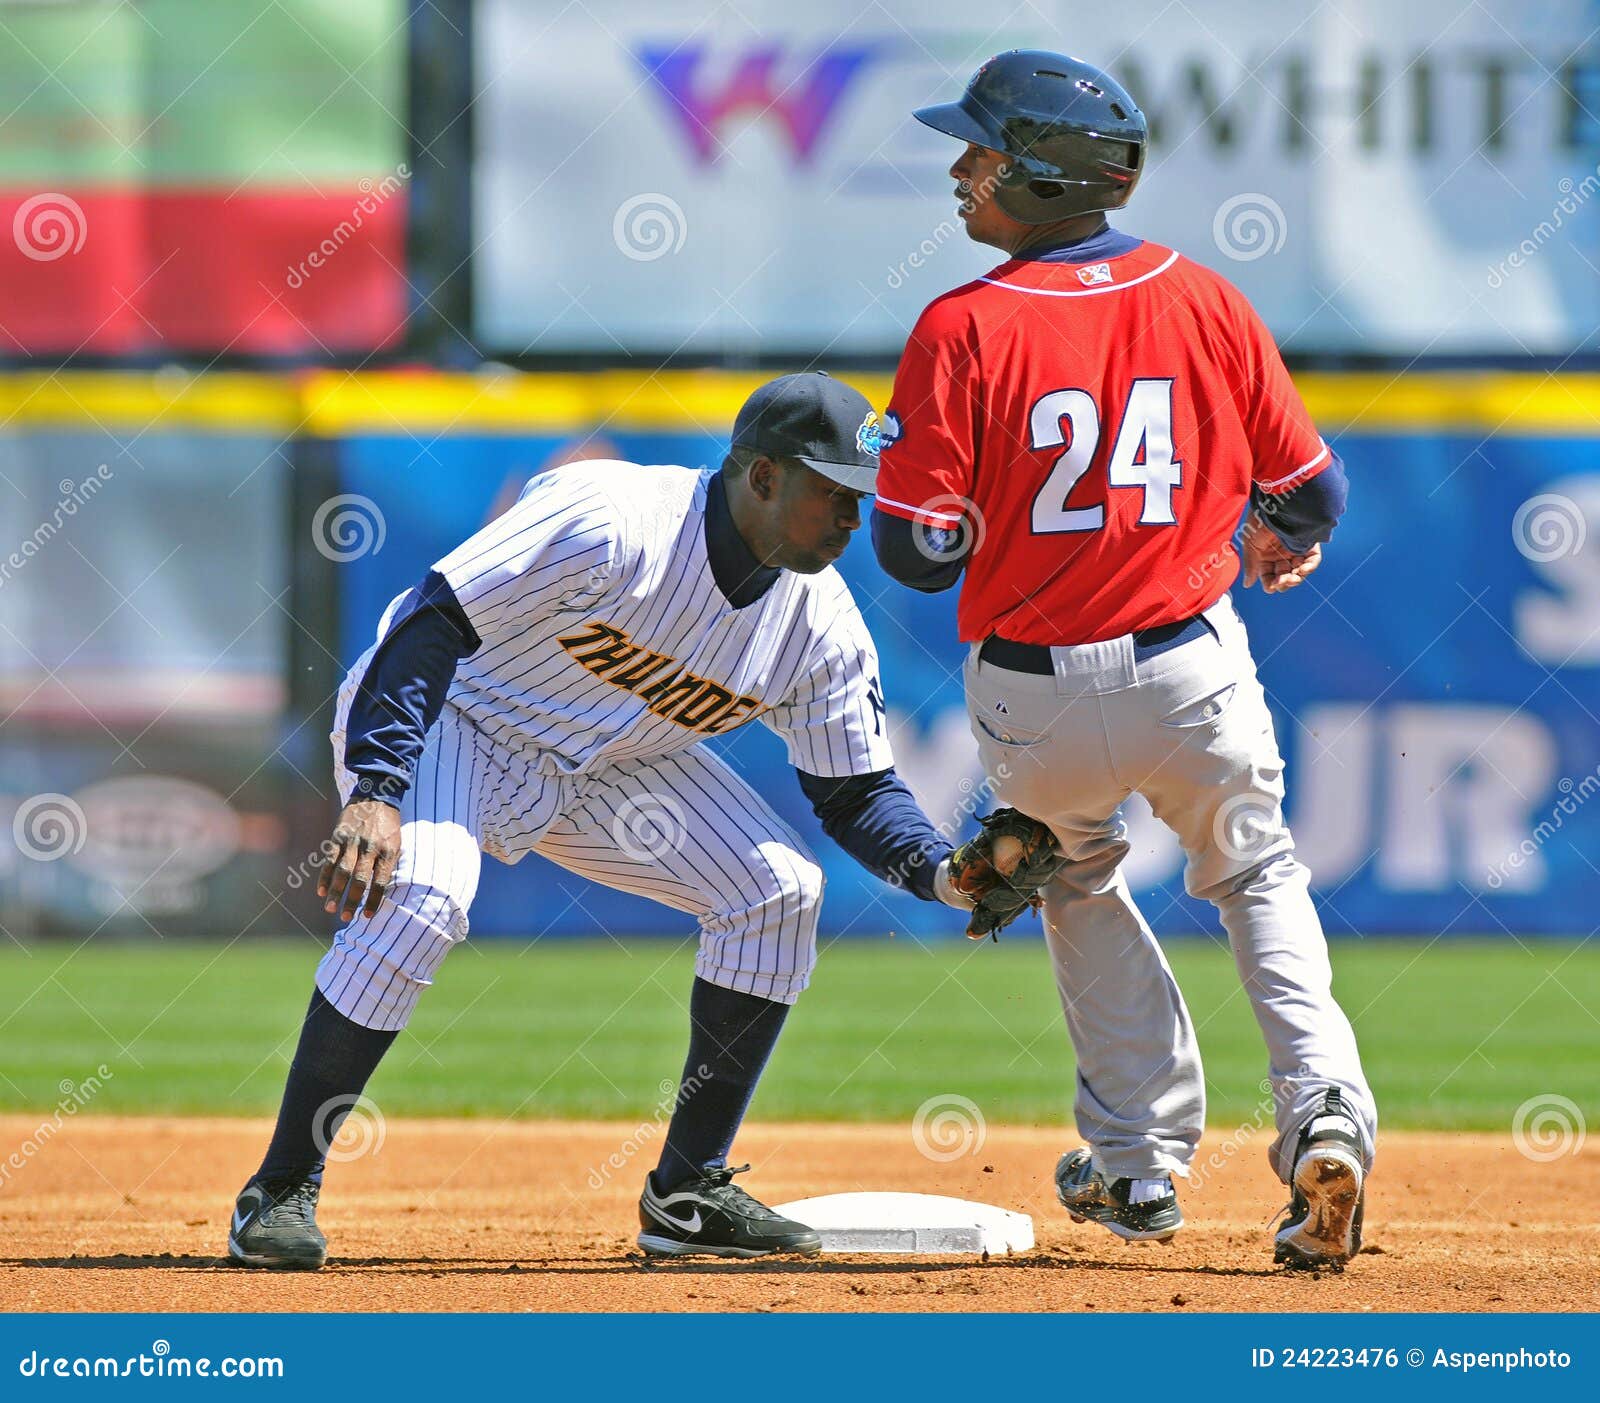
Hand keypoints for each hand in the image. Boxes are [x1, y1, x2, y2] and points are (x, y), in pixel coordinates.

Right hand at [317, 799, 401, 920]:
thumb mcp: (397, 843)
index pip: (380, 882)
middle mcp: (370, 848)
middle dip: (352, 900)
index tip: (368, 916)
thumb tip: (381, 891)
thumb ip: (388, 865)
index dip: (373, 900)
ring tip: (331, 908)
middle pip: (359, 879)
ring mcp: (353, 842)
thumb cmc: (389, 825)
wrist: (376, 795)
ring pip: (342, 871)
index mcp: (388, 851)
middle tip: (346, 917)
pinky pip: (330, 859)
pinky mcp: (338, 836)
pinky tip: (321, 891)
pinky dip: (325, 876)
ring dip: (335, 892)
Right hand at [1242, 513, 1321, 593]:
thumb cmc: (1259, 522)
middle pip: (1284, 577)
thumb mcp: (1250, 545)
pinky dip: (1310, 567)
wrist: (1275, 503)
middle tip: (1285, 581)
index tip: (1271, 585)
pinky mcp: (1308, 543)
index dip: (1270, 584)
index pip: (1269, 576)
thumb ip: (1250, 565)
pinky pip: (1312, 560)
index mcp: (1265, 556)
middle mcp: (1280, 554)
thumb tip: (1247, 584)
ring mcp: (1295, 549)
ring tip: (1295, 577)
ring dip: (1297, 578)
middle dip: (1284, 582)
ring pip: (1299, 572)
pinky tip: (1304, 569)